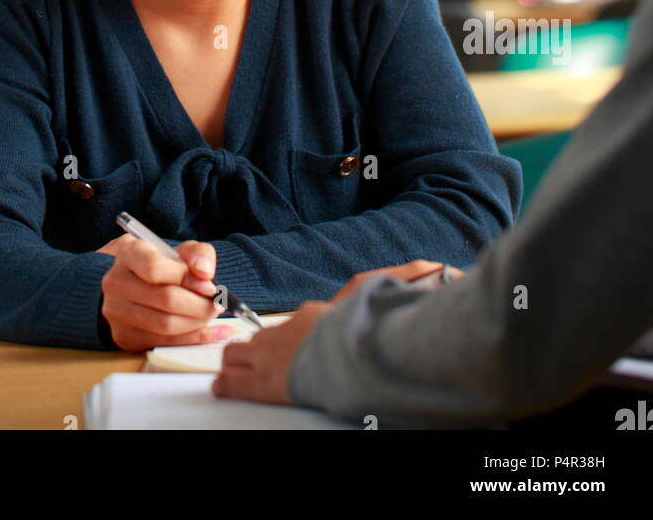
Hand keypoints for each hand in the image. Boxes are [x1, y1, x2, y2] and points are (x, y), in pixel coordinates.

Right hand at [100, 237, 239, 351]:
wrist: (135, 282)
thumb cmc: (162, 264)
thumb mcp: (180, 250)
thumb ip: (198, 254)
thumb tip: (204, 272)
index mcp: (127, 252)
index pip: (154, 268)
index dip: (187, 279)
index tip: (209, 285)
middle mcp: (116, 282)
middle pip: (164, 299)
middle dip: (199, 305)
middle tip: (217, 304)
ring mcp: (116, 312)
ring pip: (165, 325)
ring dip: (197, 323)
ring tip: (211, 314)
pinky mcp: (124, 337)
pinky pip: (164, 343)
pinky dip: (193, 339)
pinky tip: (212, 332)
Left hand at [212, 260, 465, 406]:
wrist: (349, 357)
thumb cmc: (364, 337)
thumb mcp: (378, 305)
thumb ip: (400, 286)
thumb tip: (431, 267)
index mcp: (312, 316)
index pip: (293, 323)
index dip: (283, 336)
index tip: (282, 342)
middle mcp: (287, 331)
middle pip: (259, 336)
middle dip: (252, 347)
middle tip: (248, 357)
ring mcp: (273, 354)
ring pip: (240, 353)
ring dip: (237, 362)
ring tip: (230, 372)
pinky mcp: (265, 380)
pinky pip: (234, 378)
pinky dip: (227, 381)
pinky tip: (221, 385)